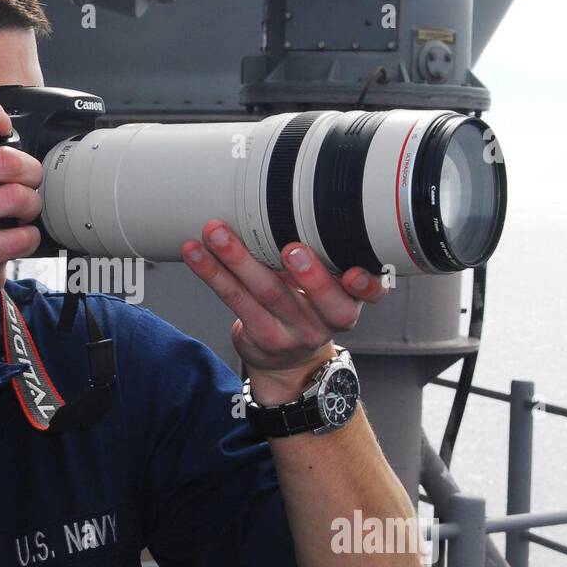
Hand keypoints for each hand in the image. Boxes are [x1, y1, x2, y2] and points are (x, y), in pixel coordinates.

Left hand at [182, 220, 386, 403]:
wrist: (291, 365)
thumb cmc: (311, 310)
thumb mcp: (331, 290)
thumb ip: (326, 258)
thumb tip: (290, 201)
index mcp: (351, 300)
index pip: (370, 294)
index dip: (365, 285)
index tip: (354, 274)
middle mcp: (327, 320)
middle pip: (319, 295)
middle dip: (307, 273)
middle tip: (292, 249)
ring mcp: (294, 331)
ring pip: (266, 292)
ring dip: (239, 259)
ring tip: (218, 233)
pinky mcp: (262, 335)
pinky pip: (235, 299)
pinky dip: (213, 273)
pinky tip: (196, 253)